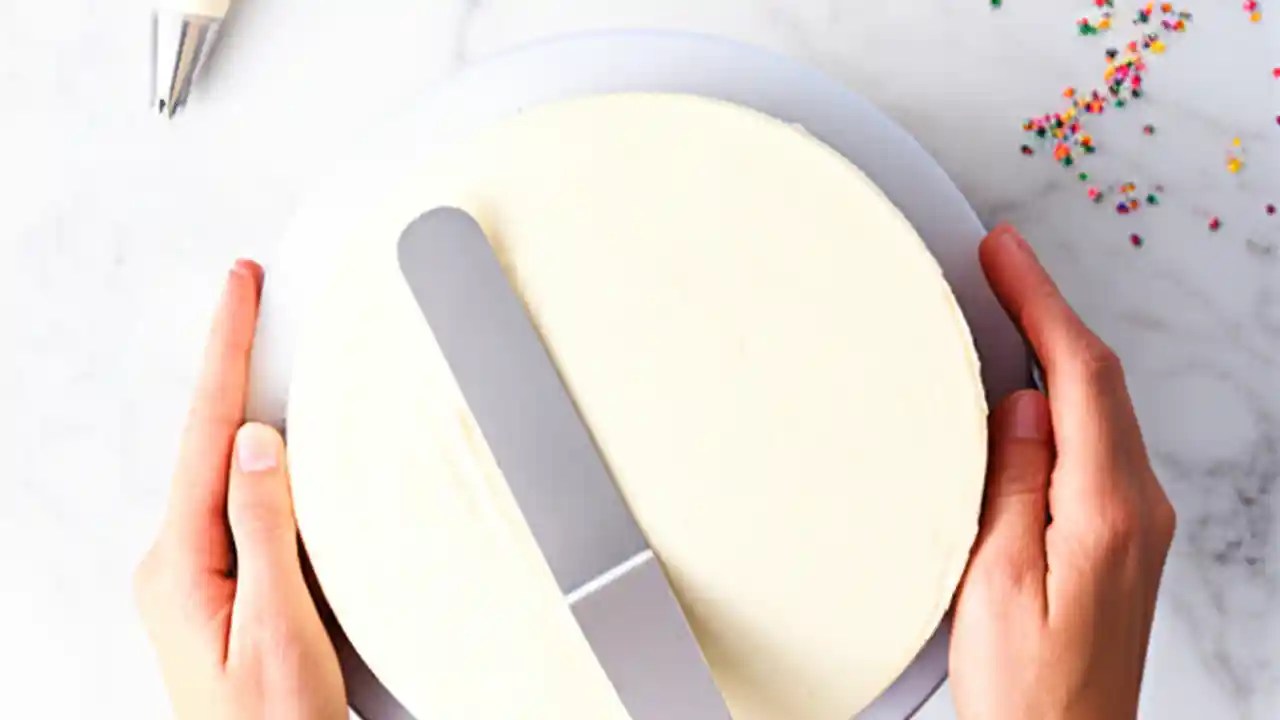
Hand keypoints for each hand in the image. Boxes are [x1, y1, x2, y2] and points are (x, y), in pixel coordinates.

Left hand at [134, 260, 345, 719]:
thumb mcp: (274, 629)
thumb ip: (263, 531)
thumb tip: (259, 441)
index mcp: (181, 563)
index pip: (208, 434)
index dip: (226, 351)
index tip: (240, 288)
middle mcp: (176, 559)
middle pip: (208, 437)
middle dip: (231, 360)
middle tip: (249, 292)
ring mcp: (193, 571)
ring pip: (224, 467)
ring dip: (246, 404)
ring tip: (266, 347)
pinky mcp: (218, 581)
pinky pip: (237, 498)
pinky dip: (259, 455)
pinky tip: (276, 438)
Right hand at [950, 225, 1175, 719]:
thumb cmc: (1025, 689)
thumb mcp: (993, 586)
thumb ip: (1015, 487)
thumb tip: (1023, 408)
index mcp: (1106, 514)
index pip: (1080, 379)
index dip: (1041, 304)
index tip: (1004, 255)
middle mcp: (1138, 510)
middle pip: (1101, 381)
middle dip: (1049, 311)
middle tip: (999, 260)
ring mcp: (1138, 522)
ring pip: (1102, 407)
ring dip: (1056, 349)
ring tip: (1006, 305)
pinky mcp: (1123, 536)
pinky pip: (1098, 441)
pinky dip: (1065, 395)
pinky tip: (1030, 385)